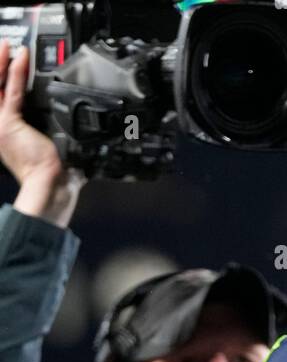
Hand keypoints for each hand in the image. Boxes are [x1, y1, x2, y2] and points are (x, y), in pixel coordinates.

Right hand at [0, 40, 84, 224]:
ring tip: (8, 45)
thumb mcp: (55, 147)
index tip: (11, 62)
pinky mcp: (8, 123)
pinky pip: (12, 91)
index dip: (5, 79)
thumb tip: (75, 126)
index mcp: (10, 132)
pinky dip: (16, 72)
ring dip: (2, 62)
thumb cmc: (53, 175)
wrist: (49, 187)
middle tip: (4, 47)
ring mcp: (2, 124)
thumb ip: (58, 133)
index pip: (3, 98)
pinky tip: (21, 57)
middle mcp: (1, 126)